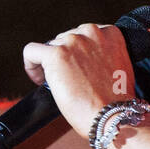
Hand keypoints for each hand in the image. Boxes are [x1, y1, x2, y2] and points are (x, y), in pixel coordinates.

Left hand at [20, 23, 135, 133]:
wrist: (112, 116)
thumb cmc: (116, 101)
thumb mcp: (118, 68)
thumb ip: (103, 56)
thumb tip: (84, 61)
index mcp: (110, 33)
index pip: (83, 34)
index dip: (77, 52)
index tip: (76, 67)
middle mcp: (92, 32)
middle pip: (65, 39)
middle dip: (64, 58)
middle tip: (68, 80)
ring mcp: (73, 42)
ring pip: (50, 46)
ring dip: (50, 64)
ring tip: (57, 84)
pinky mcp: (56, 54)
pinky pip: (31, 51)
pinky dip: (30, 64)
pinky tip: (37, 78)